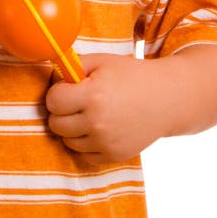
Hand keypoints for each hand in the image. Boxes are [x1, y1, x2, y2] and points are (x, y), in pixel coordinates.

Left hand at [45, 53, 173, 163]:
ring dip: (72, 128)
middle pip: (56, 123)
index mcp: (93, 95)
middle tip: (76, 102)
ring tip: (88, 114)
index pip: (53, 101)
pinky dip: (85, 143)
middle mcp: (98, 122)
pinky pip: (83, 154)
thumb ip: (72, 66)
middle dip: (61, 111)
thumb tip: (50, 76)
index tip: (68, 88)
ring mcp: (106, 142)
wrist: (166, 98)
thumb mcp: (101, 61)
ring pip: (67, 141)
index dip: (57, 92)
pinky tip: (96, 128)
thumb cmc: (130, 75)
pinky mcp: (114, 155)